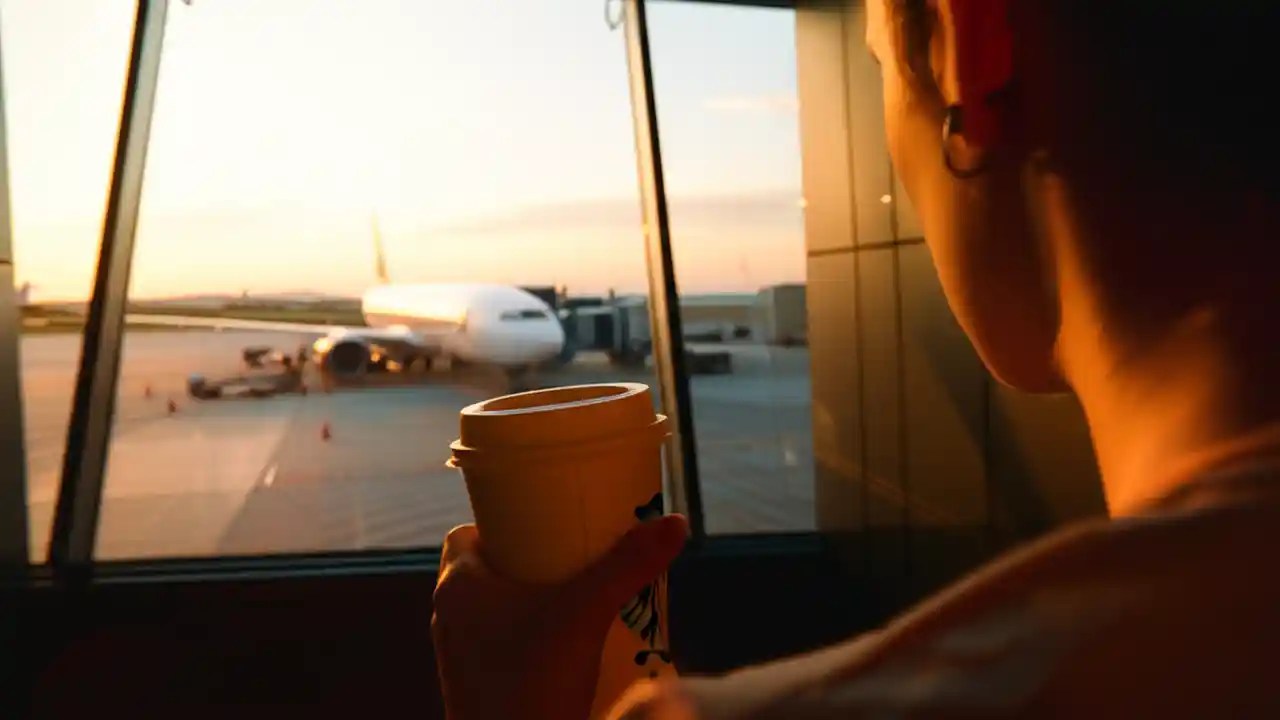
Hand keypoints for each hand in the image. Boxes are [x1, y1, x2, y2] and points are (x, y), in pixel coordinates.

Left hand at [432, 514, 688, 719]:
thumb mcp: (586, 614)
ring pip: (495, 612)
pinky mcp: (477, 690)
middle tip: (577, 558)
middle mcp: (449, 618)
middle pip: (488, 571)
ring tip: (582, 598)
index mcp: (457, 586)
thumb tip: (675, 522)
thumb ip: (628, 565)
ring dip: (533, 602)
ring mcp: (460, 658)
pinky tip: (571, 647)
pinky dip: (532, 639)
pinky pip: (501, 648)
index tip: (547, 524)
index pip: (468, 533)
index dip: (506, 524)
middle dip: (531, 562)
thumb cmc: (532, 683)